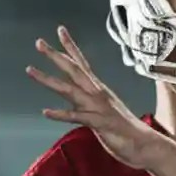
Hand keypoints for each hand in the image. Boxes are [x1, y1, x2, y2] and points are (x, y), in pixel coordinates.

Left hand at [25, 25, 163, 169]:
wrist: (145, 145)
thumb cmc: (125, 130)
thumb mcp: (104, 112)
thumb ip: (89, 103)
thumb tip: (75, 99)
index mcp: (98, 90)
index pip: (82, 64)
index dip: (71, 47)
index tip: (60, 30)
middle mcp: (97, 94)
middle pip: (73, 70)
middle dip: (55, 56)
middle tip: (39, 42)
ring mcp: (98, 107)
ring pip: (70, 90)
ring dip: (48, 79)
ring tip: (30, 70)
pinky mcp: (99, 123)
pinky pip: (77, 117)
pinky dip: (61, 114)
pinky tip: (46, 112)